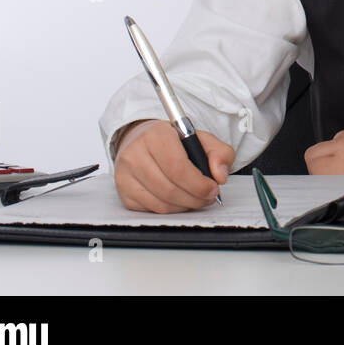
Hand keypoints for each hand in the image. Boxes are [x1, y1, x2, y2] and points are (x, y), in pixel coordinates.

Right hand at [113, 119, 234, 211]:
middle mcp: (135, 153)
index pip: (177, 166)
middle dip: (195, 198)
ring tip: (197, 198)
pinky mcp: (123, 191)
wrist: (143, 140)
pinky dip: (171, 209)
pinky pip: (151, 209)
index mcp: (156, 135)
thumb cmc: (173, 141)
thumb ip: (219, 153)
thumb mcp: (201, 138)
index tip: (213, 188)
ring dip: (185, 206)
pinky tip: (180, 200)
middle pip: (169, 188)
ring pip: (160, 203)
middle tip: (208, 197)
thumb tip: (220, 175)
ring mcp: (125, 174)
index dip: (198, 183)